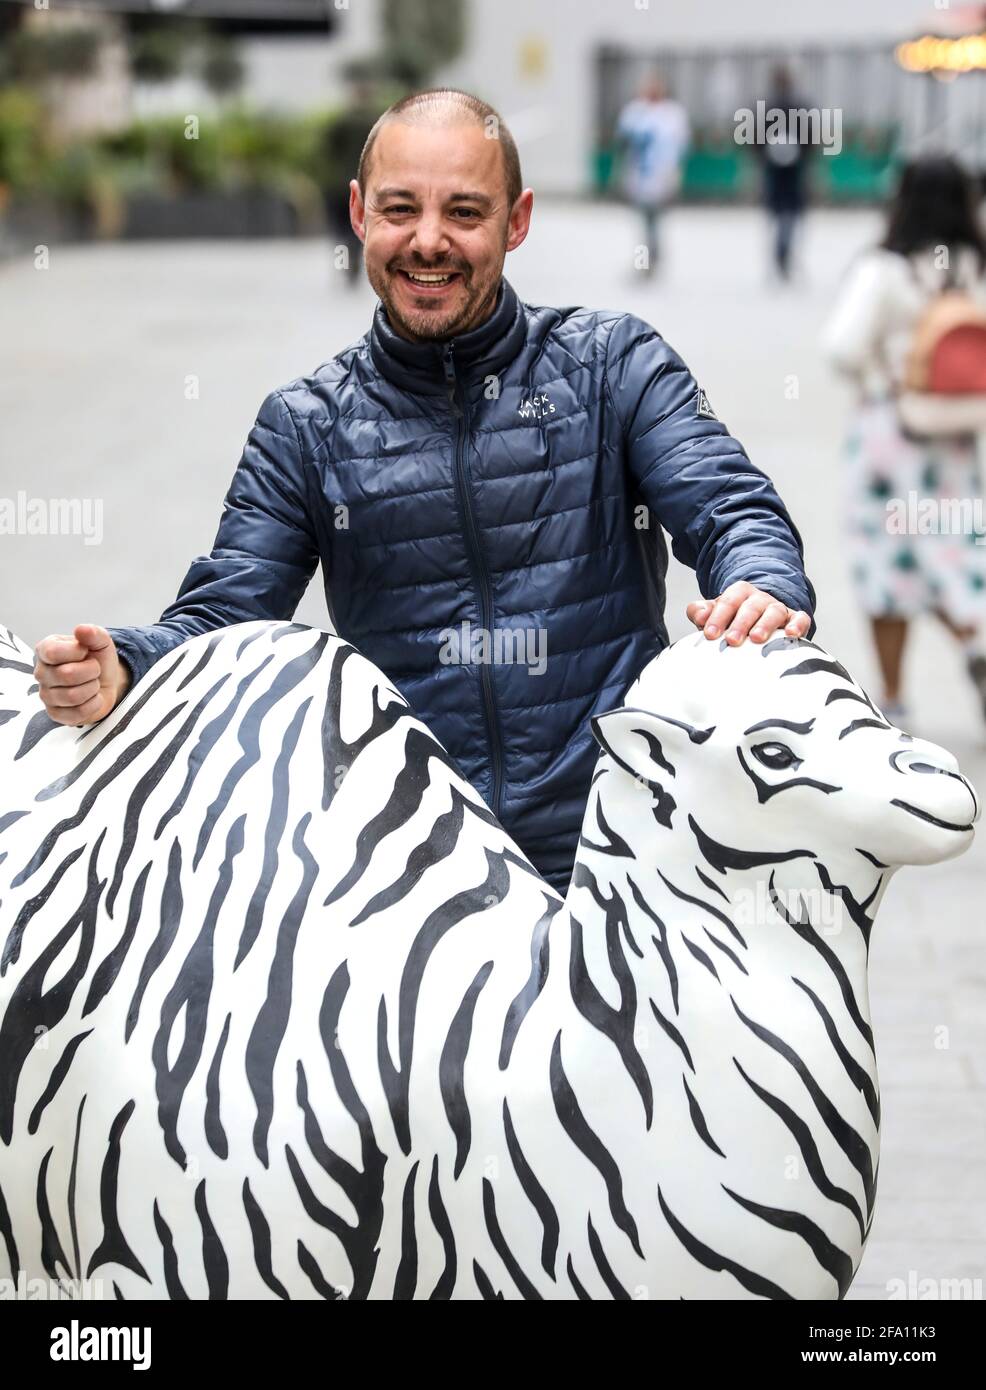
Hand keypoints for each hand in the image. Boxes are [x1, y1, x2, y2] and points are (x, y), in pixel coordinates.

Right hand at [34, 623, 130, 726]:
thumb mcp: (101, 642)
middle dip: (92, 671)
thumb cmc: (97, 660)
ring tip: (93, 683)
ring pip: (73, 696)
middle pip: (67, 675)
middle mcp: (41, 672)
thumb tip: (82, 630)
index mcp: (46, 650)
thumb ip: (94, 633)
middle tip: (94, 670)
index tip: (85, 652)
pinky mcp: (55, 714)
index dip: (78, 652)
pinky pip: (77, 713)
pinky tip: (92, 698)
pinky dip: (93, 705)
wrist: (106, 683)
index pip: (53, 652)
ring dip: (93, 689)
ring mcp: (46, 695)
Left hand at [686, 581, 810, 645]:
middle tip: (732, 640)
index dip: (718, 617)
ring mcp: (778, 608)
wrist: (756, 618)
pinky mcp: (794, 619)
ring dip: (765, 625)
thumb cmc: (731, 619)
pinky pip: (800, 618)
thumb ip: (700, 612)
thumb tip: (700, 615)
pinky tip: (792, 635)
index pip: (728, 602)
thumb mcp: (714, 613)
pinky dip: (797, 624)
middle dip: (740, 623)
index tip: (709, 634)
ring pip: (774, 612)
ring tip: (757, 639)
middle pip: (750, 607)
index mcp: (738, 593)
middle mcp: (759, 598)